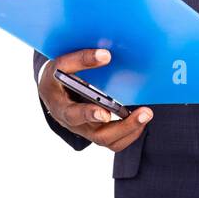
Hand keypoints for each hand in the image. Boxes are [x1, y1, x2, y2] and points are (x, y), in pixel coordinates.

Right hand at [38, 47, 152, 150]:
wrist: (51, 91)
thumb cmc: (56, 76)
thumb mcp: (59, 65)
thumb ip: (79, 59)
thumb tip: (106, 55)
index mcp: (61, 107)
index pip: (73, 114)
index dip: (89, 114)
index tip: (105, 112)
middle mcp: (75, 125)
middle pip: (99, 135)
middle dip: (124, 126)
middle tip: (145, 112)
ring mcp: (86, 131)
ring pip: (110, 141)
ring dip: (131, 130)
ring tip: (147, 114)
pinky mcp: (96, 131)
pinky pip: (115, 140)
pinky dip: (130, 132)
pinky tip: (141, 118)